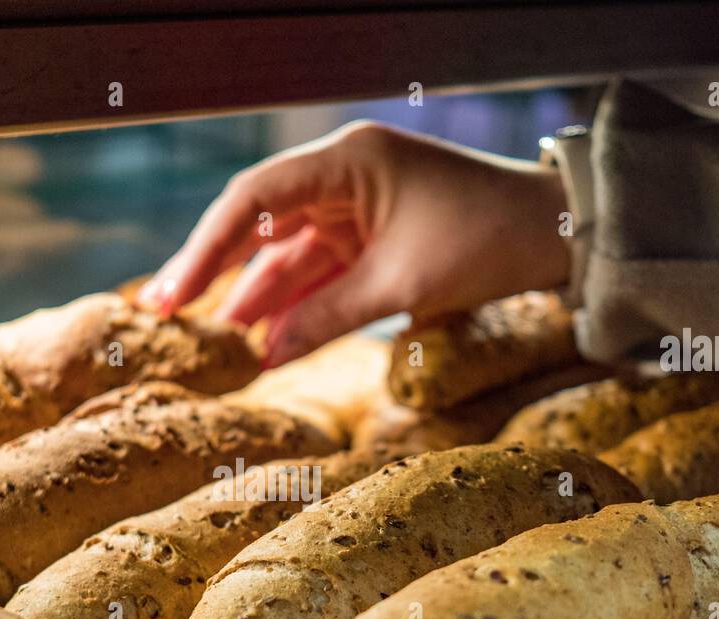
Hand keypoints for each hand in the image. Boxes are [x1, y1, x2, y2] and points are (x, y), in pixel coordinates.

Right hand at [138, 121, 569, 365]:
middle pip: (259, 225)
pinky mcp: (370, 240)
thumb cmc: (487, 241)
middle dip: (215, 271)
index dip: (205, 248)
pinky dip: (296, 308)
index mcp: (347, 161)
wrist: (553, 237)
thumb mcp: (401, 283)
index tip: (174, 295)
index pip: (253, 200)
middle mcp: (342, 178)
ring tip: (214, 344)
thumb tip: (264, 356)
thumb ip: (327, 317)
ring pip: (287, 257)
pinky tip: (265, 341)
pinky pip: (319, 274)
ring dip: (256, 300)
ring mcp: (354, 210)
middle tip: (165, 312)